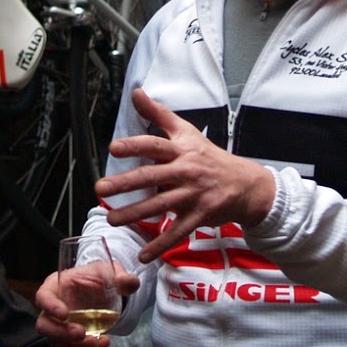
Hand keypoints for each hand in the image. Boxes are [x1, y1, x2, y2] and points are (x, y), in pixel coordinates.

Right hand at [32, 266, 140, 346]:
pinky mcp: (68, 336)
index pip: (43, 296)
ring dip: (74, 345)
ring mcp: (59, 324)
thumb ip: (120, 277)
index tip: (64, 314)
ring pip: (56, 340)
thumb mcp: (109, 271)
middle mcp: (53, 307)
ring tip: (97, 342)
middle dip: (60, 333)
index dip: (49, 306)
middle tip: (81, 333)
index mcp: (56, 285)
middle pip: (44, 324)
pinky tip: (101, 343)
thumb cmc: (99, 276)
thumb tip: (131, 282)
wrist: (104, 290)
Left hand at [94, 89, 275, 261]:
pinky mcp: (199, 216)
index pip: (155, 145)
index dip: (135, 145)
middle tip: (101, 188)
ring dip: (134, 214)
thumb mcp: (187, 132)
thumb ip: (159, 113)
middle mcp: (187, 171)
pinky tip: (143, 255)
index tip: (114, 147)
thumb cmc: (210, 157)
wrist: (245, 184)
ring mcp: (193, 195)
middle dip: (125, 183)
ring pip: (160, 205)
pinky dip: (160, 245)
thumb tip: (136, 92)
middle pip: (152, 176)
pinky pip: (177, 232)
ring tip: (111, 219)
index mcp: (182, 150)